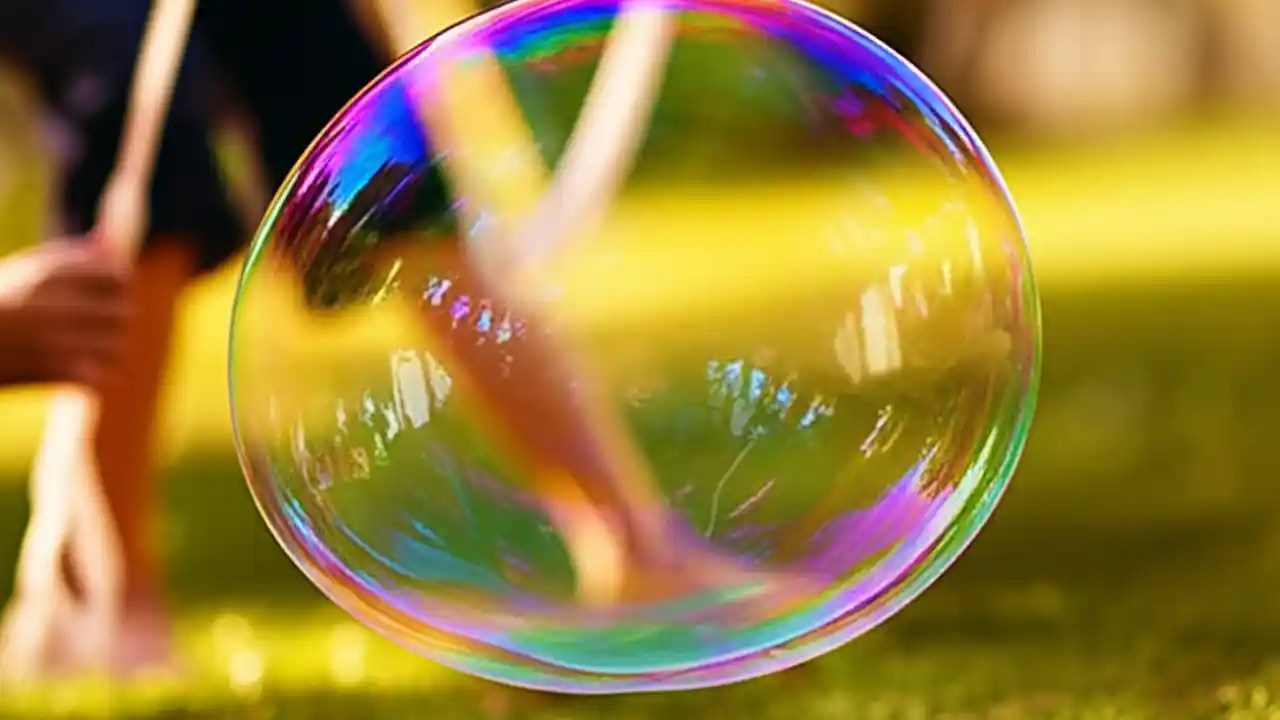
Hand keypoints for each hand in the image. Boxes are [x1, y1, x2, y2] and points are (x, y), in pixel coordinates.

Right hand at [0, 242, 128, 387]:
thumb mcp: (26, 271)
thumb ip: (71, 258)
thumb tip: (110, 245)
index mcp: (50, 274)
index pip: (117, 277)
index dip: (118, 287)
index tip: (110, 294)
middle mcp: (56, 303)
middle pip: (122, 312)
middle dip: (115, 319)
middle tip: (103, 324)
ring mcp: (55, 340)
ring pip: (115, 345)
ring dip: (107, 349)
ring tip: (90, 348)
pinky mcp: (51, 371)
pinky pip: (97, 375)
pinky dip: (91, 375)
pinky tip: (78, 370)